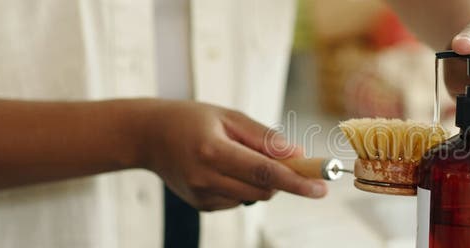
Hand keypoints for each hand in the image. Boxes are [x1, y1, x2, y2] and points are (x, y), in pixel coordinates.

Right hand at [132, 100, 325, 210]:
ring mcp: (202, 195)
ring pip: (253, 196)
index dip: (297, 181)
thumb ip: (264, 137)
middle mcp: (206, 177)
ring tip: (240, 154)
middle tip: (293, 160)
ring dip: (263, 180)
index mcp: (213, 151)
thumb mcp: (230, 116)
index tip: (321, 188)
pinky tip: (226, 168)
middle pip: (264, 188)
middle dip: (285, 178)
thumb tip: (298, 155)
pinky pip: (239, 200)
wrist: (148, 137)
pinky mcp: (201, 205)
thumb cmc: (192, 120)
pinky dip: (244, 186)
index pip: (264, 172)